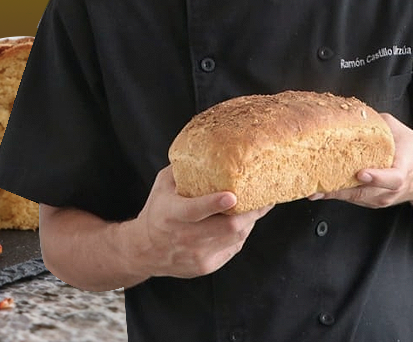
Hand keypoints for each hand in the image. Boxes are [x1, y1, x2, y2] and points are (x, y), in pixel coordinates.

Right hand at [126, 165, 271, 278]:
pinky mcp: (207, 265)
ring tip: (260, 205)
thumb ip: (184, 170)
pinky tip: (243, 221)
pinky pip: (234, 247)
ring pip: (236, 237)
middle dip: (251, 212)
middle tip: (266, 197)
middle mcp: (185, 237)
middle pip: (227, 227)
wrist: (146, 251)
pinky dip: (241, 233)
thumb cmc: (158, 212)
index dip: (214, 203)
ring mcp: (198, 254)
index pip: (194, 210)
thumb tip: (208, 148)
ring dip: (251, 220)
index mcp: (172, 214)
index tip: (232, 195)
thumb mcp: (162, 186)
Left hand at [310, 113, 412, 209]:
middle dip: (341, 189)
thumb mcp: (402, 132)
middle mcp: (392, 189)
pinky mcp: (373, 202)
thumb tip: (358, 112)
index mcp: (403, 171)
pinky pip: (354, 199)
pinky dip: (337, 194)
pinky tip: (321, 189)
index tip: (361, 173)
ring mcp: (382, 199)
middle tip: (320, 182)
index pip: (392, 178)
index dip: (376, 178)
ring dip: (334, 194)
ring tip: (313, 187)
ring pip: (356, 198)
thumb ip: (381, 124)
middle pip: (366, 193)